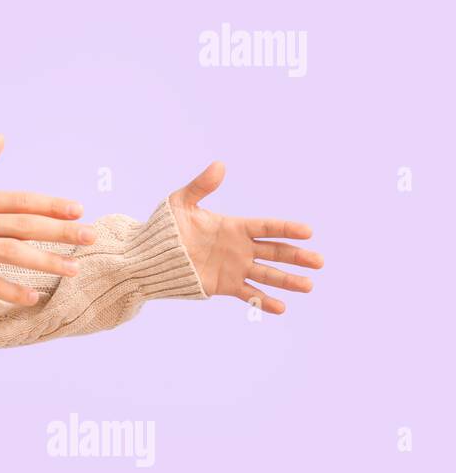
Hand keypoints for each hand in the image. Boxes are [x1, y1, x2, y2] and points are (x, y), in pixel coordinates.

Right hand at [0, 134, 96, 305]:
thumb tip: (2, 138)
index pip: (19, 200)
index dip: (50, 204)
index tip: (79, 209)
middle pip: (24, 225)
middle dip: (61, 231)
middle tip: (91, 237)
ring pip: (11, 253)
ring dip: (45, 261)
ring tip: (73, 269)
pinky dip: (10, 291)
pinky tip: (33, 297)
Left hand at [168, 161, 324, 313]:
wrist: (152, 256)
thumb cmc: (167, 227)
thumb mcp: (182, 203)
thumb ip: (201, 186)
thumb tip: (219, 165)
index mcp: (234, 227)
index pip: (266, 227)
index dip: (286, 229)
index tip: (308, 231)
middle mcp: (240, 248)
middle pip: (275, 251)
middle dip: (297, 256)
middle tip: (319, 262)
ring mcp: (235, 268)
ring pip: (267, 275)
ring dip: (288, 281)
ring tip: (308, 286)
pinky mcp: (226, 285)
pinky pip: (249, 294)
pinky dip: (264, 301)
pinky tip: (282, 307)